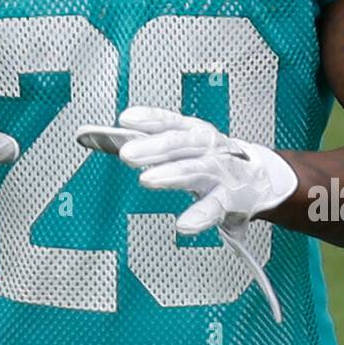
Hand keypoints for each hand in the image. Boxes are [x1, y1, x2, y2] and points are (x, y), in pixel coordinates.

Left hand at [76, 106, 297, 323]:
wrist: (259, 178)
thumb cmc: (207, 159)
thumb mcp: (172, 147)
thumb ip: (131, 143)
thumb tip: (84, 136)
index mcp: (192, 131)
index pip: (168, 122)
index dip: (149, 119)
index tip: (125, 118)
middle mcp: (207, 146)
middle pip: (179, 143)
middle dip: (154, 147)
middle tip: (126, 154)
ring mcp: (220, 172)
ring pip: (195, 169)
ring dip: (172, 174)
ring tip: (148, 180)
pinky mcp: (230, 199)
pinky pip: (214, 207)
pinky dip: (199, 216)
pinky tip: (184, 226)